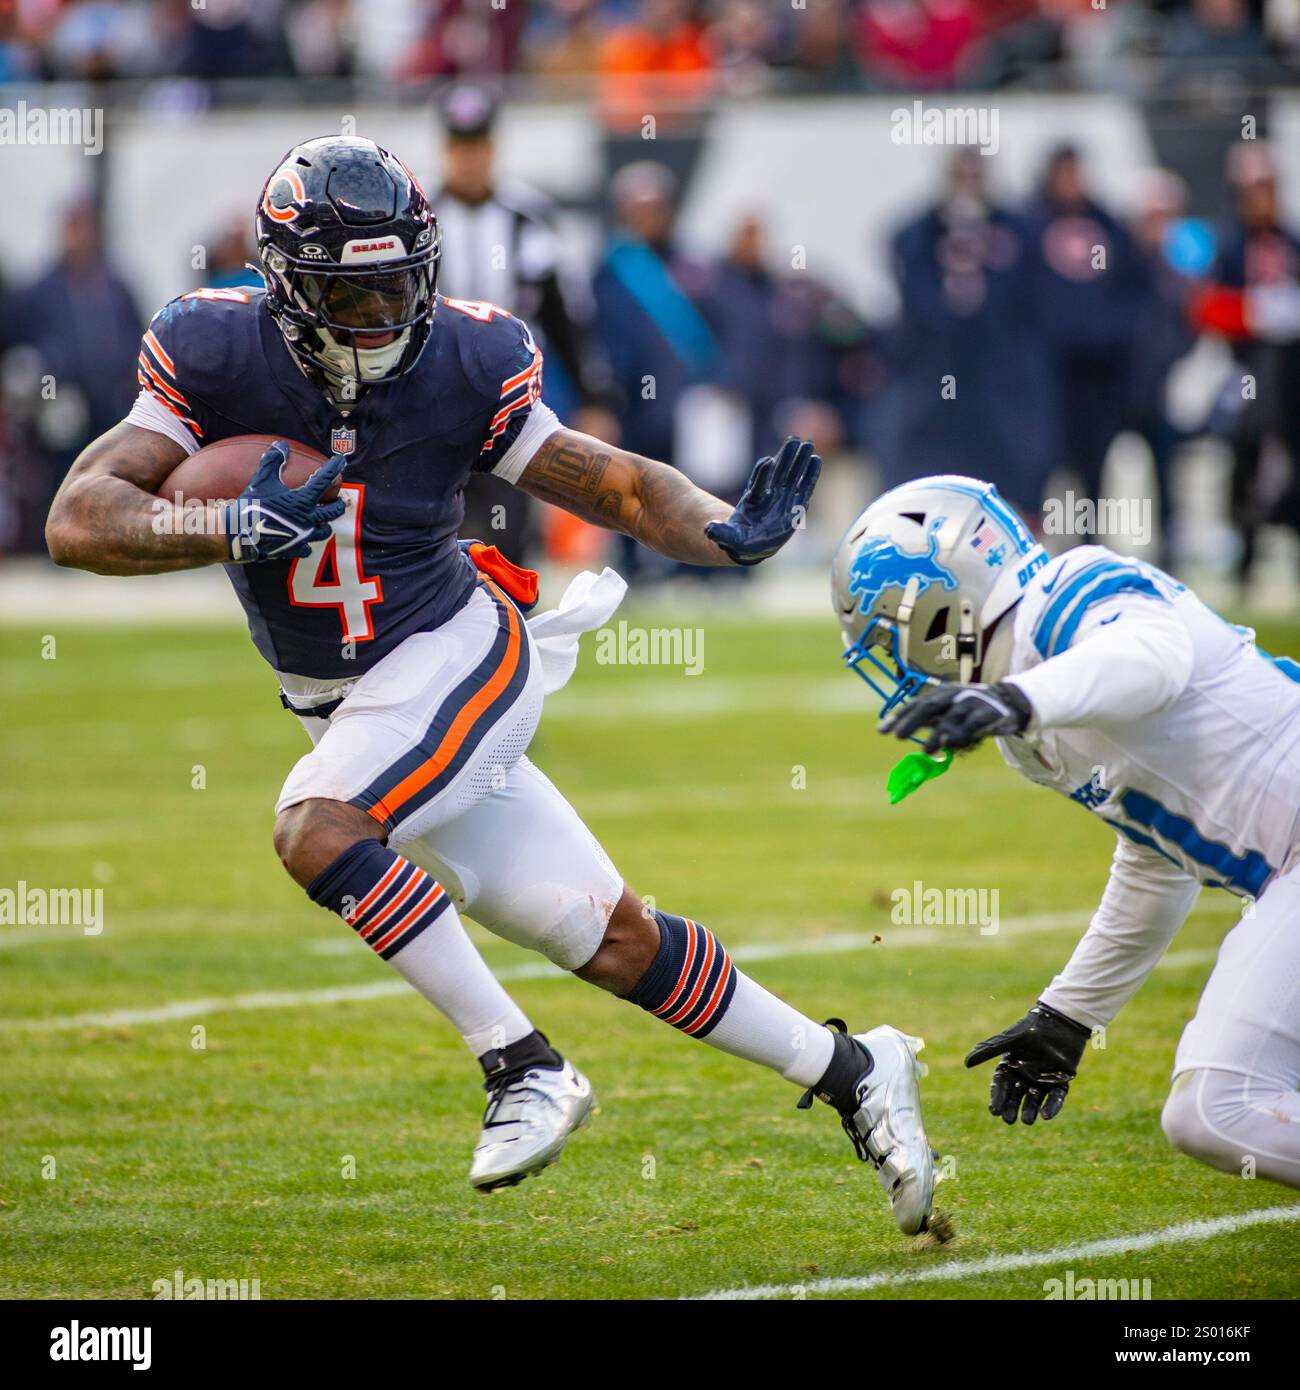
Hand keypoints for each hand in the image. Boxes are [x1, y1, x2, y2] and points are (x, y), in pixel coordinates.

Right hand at [221, 442, 345, 562]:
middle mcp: (308, 519)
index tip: (340, 461)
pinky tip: (305, 543)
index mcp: (303, 501)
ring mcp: (303, 536)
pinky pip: (307, 549)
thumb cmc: (251, 505)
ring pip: (323, 532)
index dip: (333, 468)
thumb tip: (281, 444)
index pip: (324, 480)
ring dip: (325, 525)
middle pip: (332, 511)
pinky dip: (307, 545)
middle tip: (339, 501)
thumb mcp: (262, 480)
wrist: (239, 534)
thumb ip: (273, 461)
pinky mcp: (293, 549)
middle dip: (338, 505)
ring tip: (324, 523)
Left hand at [705, 436, 819, 565]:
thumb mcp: (728, 538)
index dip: (762, 473)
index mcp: (753, 502)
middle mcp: (769, 496)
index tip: (768, 461)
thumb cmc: (739, 540)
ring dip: (799, 461)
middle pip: (778, 474)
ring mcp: (782, 498)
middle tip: (795, 440)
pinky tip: (816, 460)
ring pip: (792, 476)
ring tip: (808, 443)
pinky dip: (810, 475)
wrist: (751, 543)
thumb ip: (720, 532)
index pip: (758, 484)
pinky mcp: (795, 505)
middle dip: (787, 458)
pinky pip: (804, 488)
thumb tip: (708, 529)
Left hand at [881, 681, 1031, 753]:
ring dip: (937, 734)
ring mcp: (971, 703)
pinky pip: (972, 725)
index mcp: (942, 692)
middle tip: (898, 736)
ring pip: (951, 717)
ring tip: (925, 750)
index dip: (899, 716)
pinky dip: (961, 734)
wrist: (1009, 701)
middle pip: (929, 706)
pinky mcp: (987, 715)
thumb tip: (900, 729)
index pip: (916, 703)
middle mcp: (954, 695)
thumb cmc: (972, 707)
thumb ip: (928, 718)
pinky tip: (949, 744)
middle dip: (912, 721)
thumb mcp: (948, 708)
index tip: (882, 730)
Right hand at [965, 1001, 1091, 1124]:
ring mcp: (1044, 1077)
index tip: (994, 1110)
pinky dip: (1052, 1107)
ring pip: (1034, 1099)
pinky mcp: (1061, 1080)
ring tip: (1027, 1120)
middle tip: (1008, 1119)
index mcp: (1011, 1064)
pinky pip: (1056, 1097)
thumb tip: (966, 1063)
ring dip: (1030, 1110)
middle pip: (1016, 1096)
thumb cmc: (1031, 1028)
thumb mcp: (1008, 1040)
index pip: (1001, 1085)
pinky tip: (1046, 1116)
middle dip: (1011, 1108)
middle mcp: (1026, 1073)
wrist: (1059, 1020)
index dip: (997, 1097)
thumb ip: (988, 1051)